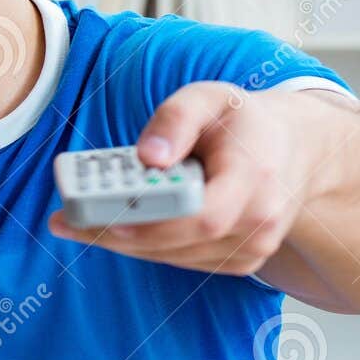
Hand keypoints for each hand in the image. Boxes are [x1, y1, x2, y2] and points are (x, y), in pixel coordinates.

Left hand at [47, 83, 316, 277]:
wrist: (295, 149)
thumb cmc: (242, 121)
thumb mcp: (209, 98)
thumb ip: (176, 120)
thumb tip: (148, 156)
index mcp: (257, 177)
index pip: (202, 215)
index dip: (151, 222)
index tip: (102, 217)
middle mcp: (259, 222)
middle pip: (179, 242)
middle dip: (117, 233)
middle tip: (64, 220)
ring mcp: (252, 248)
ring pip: (175, 255)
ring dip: (123, 241)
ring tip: (75, 220)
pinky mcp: (240, 262)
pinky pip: (183, 259)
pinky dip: (146, 245)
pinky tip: (113, 227)